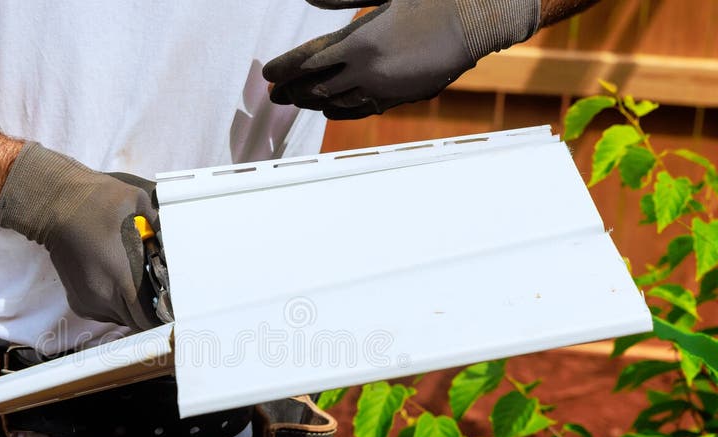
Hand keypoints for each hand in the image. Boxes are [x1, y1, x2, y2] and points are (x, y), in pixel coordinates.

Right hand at [0, 142, 158, 329]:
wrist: (55, 203)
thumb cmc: (96, 201)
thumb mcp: (139, 203)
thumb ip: (162, 224)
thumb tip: (178, 238)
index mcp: (121, 276)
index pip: (148, 319)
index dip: (164, 317)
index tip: (173, 308)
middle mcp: (103, 295)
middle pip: (136, 323)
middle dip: (150, 314)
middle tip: (161, 296)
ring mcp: (88, 300)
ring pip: (120, 320)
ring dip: (132, 309)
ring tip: (140, 288)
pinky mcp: (77, 299)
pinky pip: (105, 314)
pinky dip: (116, 306)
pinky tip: (120, 286)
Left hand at [263, 0, 539, 119]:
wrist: (480, 14)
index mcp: (361, 41)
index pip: (310, 61)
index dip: (286, 68)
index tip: (268, 73)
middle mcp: (370, 70)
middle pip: (319, 86)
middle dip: (293, 90)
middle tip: (273, 94)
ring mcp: (387, 87)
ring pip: (340, 101)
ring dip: (315, 101)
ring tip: (298, 101)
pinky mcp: (404, 95)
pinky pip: (365, 109)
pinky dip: (344, 110)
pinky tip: (332, 110)